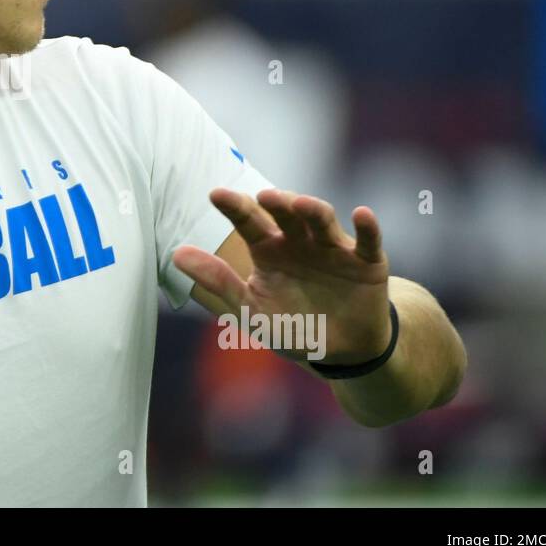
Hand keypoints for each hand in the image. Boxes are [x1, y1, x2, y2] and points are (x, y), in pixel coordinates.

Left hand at [173, 188, 391, 364]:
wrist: (342, 351)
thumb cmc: (292, 326)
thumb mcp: (251, 309)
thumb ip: (217, 281)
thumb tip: (176, 253)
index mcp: (269, 248)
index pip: (248, 220)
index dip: (234, 206)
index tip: (215, 194)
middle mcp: (299, 240)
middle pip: (285, 213)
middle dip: (276, 202)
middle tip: (263, 198)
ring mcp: (333, 247)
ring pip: (322, 219)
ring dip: (313, 208)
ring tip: (300, 204)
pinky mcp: (367, 261)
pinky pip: (369, 240)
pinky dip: (368, 226)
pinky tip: (362, 213)